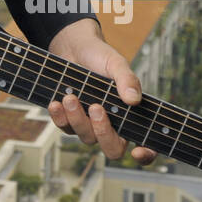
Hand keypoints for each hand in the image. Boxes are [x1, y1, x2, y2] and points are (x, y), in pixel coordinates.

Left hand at [45, 18, 156, 164]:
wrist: (73, 47)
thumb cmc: (99, 56)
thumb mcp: (115, 63)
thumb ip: (127, 79)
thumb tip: (134, 99)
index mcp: (130, 115)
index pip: (145, 143)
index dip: (146, 154)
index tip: (138, 151)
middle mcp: (112, 125)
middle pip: (113, 149)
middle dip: (104, 133)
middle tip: (96, 107)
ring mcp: (90, 124)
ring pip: (86, 138)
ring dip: (78, 119)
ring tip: (71, 96)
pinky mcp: (69, 119)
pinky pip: (65, 128)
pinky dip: (60, 117)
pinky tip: (56, 103)